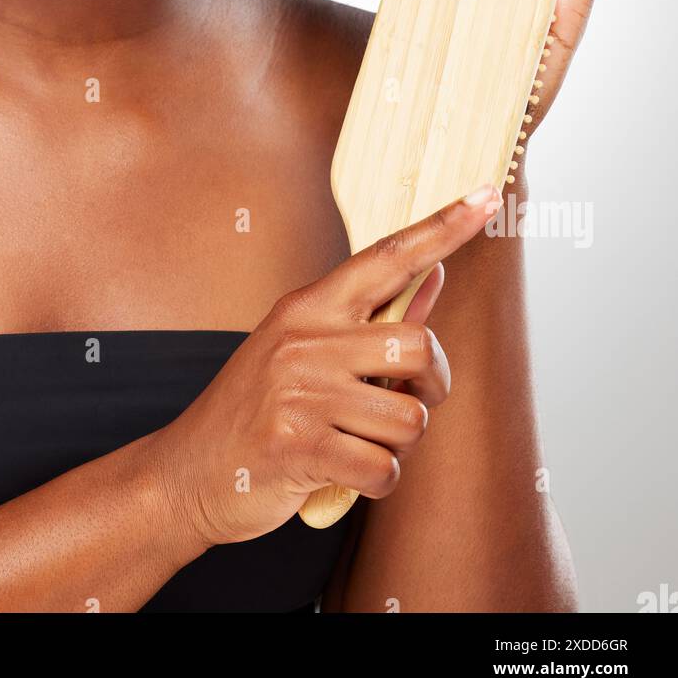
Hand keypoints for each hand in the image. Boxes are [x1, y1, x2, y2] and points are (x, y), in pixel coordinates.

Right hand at [150, 186, 499, 547]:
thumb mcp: (307, 352)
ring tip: (351, 441)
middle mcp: (304, 339)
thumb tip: (438, 275)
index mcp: (309, 306)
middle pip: (419, 349)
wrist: (189, 473)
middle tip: (401, 403)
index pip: (389, 256)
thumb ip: (378, 318)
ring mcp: (299, 392)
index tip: (488, 193)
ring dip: (395, 445)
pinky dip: (375, 484)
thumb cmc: (260, 410)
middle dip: (430, 387)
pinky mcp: (298, 446)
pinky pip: (383, 470)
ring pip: (409, 420)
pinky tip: (340, 474)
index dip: (444, 226)